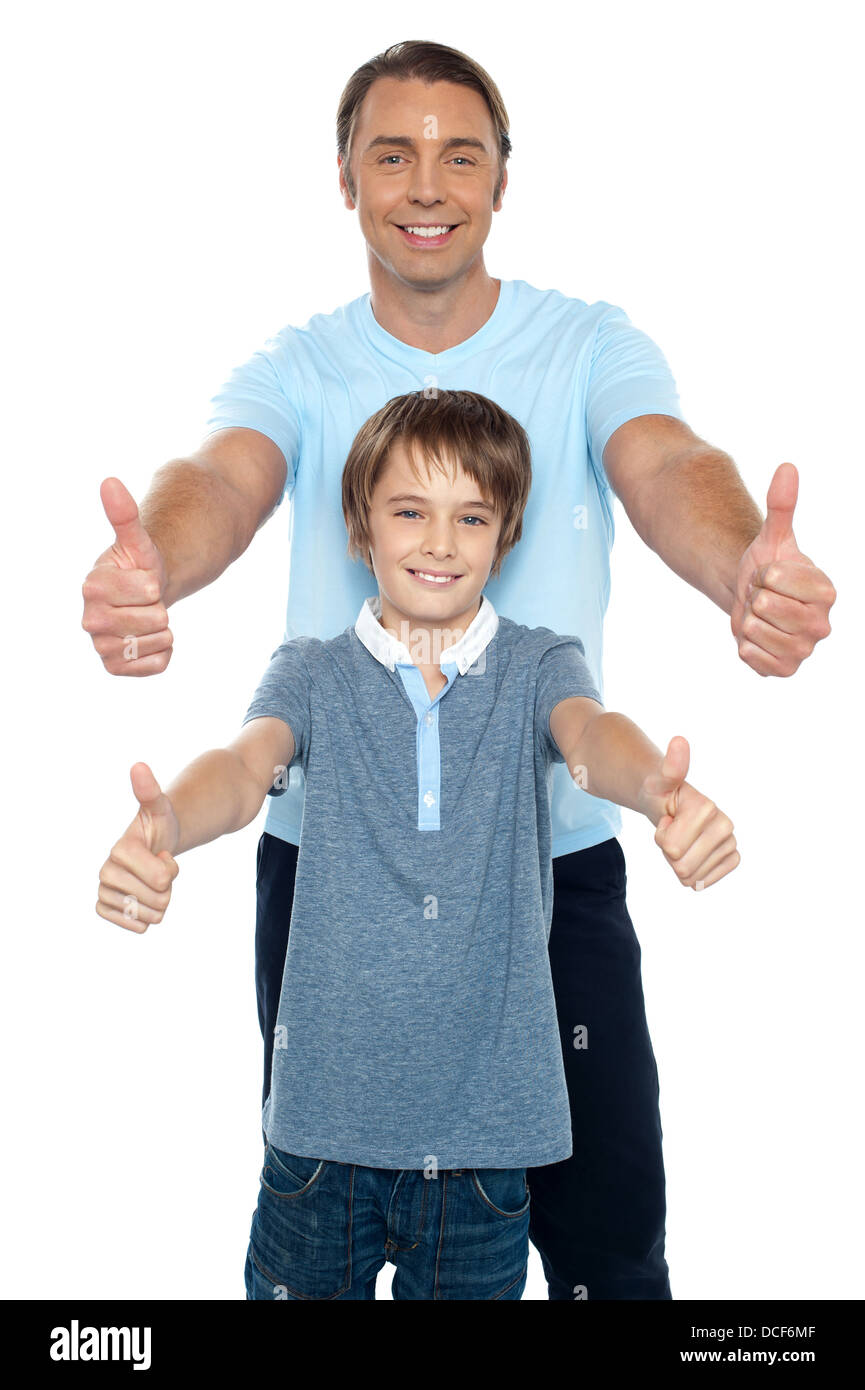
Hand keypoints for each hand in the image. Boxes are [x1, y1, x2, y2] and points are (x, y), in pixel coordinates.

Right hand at [81, 477, 172, 674]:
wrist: (142, 597)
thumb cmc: (138, 566)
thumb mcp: (138, 540)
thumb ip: (124, 515)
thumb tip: (109, 481)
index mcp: (92, 585)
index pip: (148, 589)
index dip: (155, 583)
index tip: (144, 578)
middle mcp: (90, 619)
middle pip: (153, 619)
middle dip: (161, 606)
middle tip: (148, 601)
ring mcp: (101, 645)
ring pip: (155, 642)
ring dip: (163, 630)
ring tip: (148, 618)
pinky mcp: (115, 666)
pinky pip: (157, 665)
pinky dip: (163, 652)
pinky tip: (151, 638)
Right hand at [96, 763, 180, 932]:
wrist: (152, 843)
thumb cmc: (159, 824)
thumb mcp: (160, 807)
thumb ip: (149, 790)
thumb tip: (138, 766)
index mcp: (119, 850)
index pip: (162, 879)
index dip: (171, 869)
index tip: (162, 854)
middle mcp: (105, 872)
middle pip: (158, 900)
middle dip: (167, 888)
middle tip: (158, 869)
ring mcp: (104, 892)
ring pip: (150, 917)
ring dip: (159, 903)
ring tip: (151, 883)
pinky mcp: (105, 909)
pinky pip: (135, 927)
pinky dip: (146, 919)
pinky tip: (142, 900)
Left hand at [639, 736, 738, 889]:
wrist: (670, 801)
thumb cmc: (661, 792)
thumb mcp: (658, 781)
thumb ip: (670, 766)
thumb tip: (680, 740)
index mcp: (707, 807)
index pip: (671, 848)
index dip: (661, 836)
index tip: (667, 818)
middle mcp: (726, 825)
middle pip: (682, 866)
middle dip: (669, 851)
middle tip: (673, 830)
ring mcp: (731, 842)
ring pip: (691, 877)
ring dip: (678, 862)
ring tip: (681, 839)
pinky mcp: (733, 857)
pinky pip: (705, 881)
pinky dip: (692, 874)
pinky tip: (692, 854)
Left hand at [731, 463, 835, 675]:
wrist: (754, 602)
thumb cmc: (768, 567)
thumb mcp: (772, 537)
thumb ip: (782, 505)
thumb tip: (787, 467)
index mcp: (827, 591)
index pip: (777, 579)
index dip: (764, 574)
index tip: (772, 576)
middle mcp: (823, 625)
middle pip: (765, 606)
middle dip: (754, 597)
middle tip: (763, 598)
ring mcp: (805, 650)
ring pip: (754, 631)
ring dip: (748, 621)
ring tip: (760, 617)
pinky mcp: (785, 670)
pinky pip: (751, 656)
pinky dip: (745, 646)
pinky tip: (756, 638)